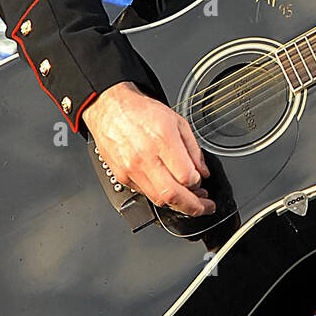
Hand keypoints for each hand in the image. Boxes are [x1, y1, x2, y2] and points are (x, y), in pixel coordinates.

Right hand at [82, 81, 215, 216]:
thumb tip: (203, 172)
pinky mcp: (121, 176)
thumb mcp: (177, 121)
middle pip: (172, 195)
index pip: (186, 176)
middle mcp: (145, 157)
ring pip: (158, 199)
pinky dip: (160, 196)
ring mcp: (131, 169)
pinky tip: (168, 190)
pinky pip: (145, 193)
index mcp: (162, 139)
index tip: (202, 181)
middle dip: (193, 206)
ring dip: (177, 205)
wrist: (110, 109)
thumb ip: (193, 149)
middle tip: (205, 207)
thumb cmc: (142, 112)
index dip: (198, 183)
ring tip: (190, 200)